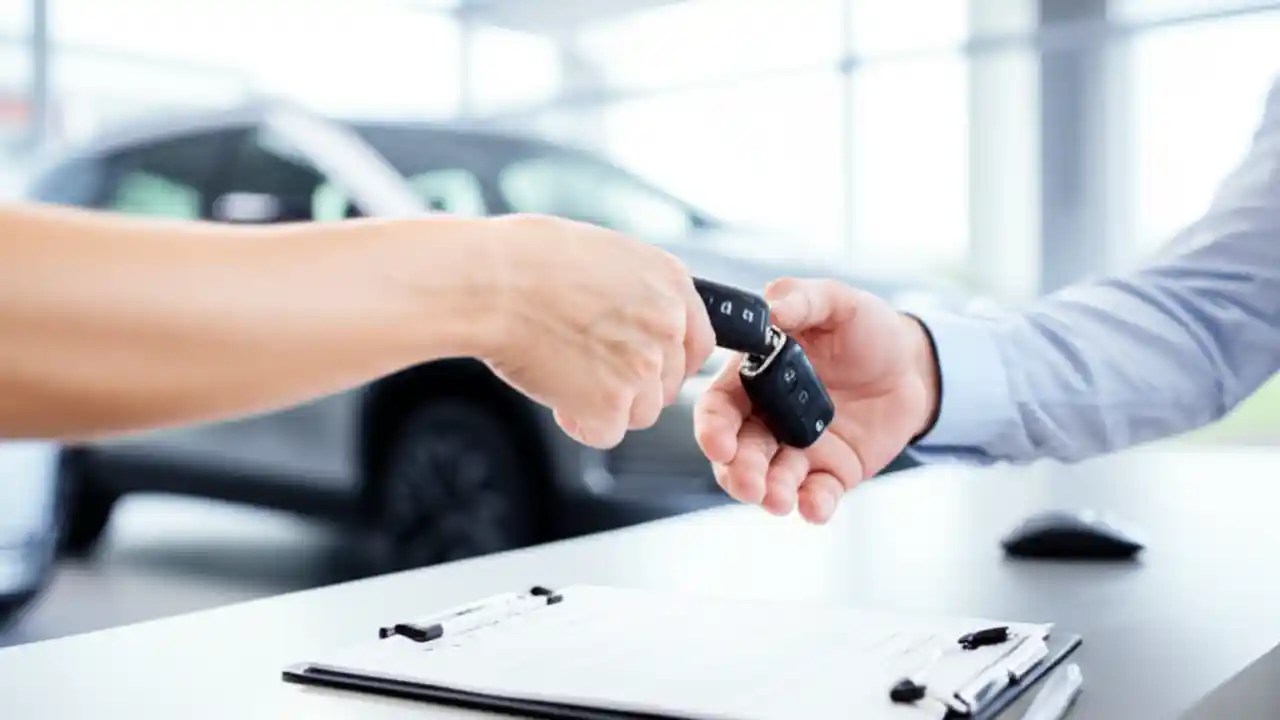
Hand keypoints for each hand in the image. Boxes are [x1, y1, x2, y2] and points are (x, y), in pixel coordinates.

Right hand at [483, 214, 715, 448]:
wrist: (492, 283)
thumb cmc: (527, 260)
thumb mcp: (604, 255)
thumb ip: (636, 290)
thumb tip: (634, 316)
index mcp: (670, 282)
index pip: (697, 342)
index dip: (667, 361)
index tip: (643, 365)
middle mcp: (666, 325)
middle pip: (668, 383)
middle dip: (632, 385)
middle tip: (588, 369)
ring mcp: (642, 367)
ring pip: (642, 413)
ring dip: (608, 406)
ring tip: (566, 377)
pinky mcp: (611, 403)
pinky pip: (607, 434)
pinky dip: (581, 425)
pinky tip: (557, 398)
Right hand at [694, 278, 939, 523]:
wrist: (912, 363)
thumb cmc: (865, 327)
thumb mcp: (836, 301)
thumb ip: (801, 298)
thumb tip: (771, 308)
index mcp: (756, 378)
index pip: (720, 407)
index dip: (713, 428)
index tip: (718, 444)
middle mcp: (769, 419)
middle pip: (739, 453)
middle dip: (738, 472)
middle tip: (750, 484)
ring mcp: (800, 449)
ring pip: (772, 480)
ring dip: (770, 493)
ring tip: (779, 501)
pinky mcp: (833, 472)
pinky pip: (817, 495)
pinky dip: (813, 506)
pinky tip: (814, 508)